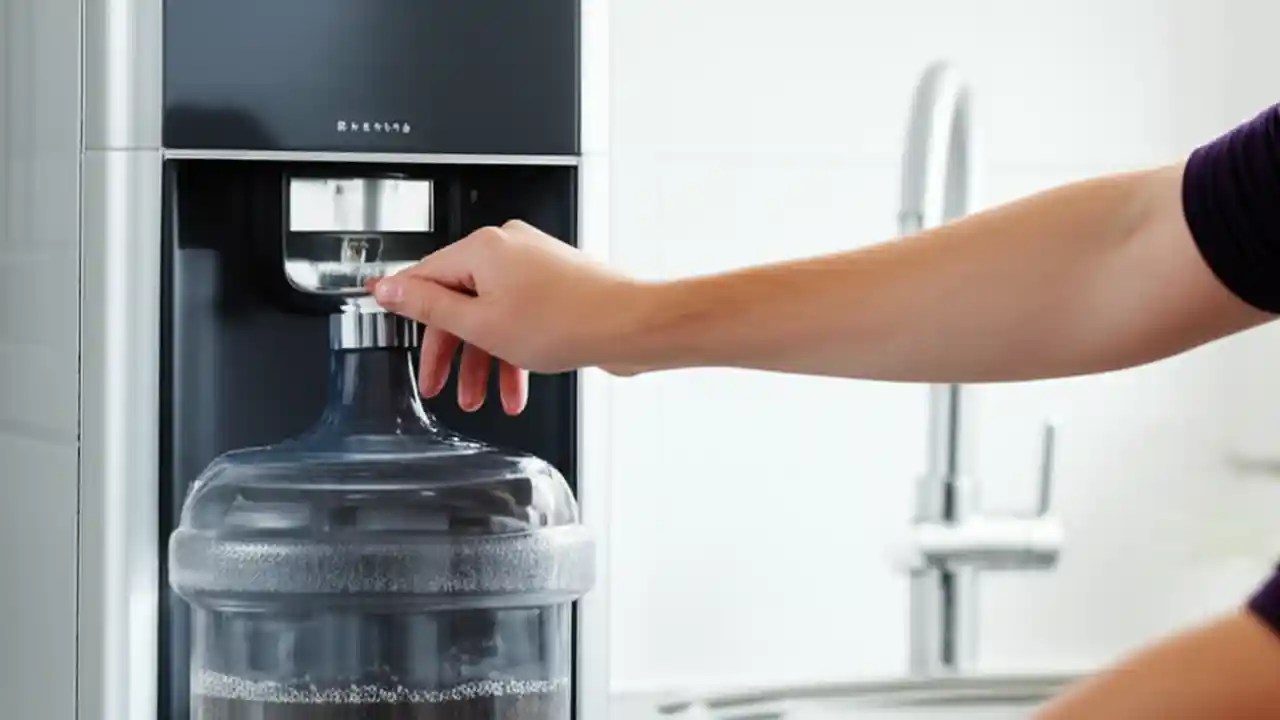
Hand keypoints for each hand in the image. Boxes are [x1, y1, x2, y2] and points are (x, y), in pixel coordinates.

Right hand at [371, 220, 639, 414]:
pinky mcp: (556, 284)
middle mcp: (508, 248)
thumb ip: (428, 307)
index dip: (407, 311)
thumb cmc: (567, 321)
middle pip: (459, 300)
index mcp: (483, 248)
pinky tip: (517, 388)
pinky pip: (520, 316)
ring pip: (492, 314)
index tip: (391, 327)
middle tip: (440, 385)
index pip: (425, 277)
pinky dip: (514, 350)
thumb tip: (387, 287)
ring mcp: (535, 265)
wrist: (630, 326)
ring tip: (485, 399)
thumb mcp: (480, 324)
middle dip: (452, 351)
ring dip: (485, 361)